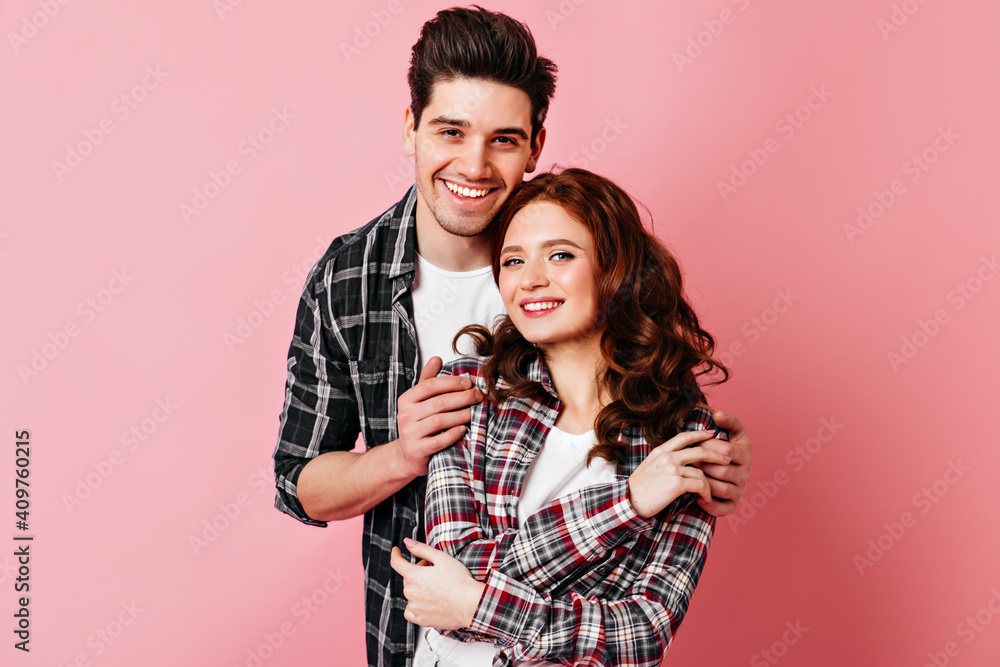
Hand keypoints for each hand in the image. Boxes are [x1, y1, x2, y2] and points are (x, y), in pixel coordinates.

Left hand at [390, 538, 485, 628]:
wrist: (471, 605)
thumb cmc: (459, 582)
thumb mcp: (441, 558)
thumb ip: (421, 549)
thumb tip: (407, 543)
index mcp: (414, 576)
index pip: (396, 562)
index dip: (396, 554)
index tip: (396, 551)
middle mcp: (410, 592)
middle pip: (408, 577)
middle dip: (418, 571)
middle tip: (435, 570)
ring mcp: (415, 607)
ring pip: (410, 593)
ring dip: (418, 588)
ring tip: (436, 587)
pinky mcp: (420, 620)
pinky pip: (410, 610)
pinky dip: (416, 605)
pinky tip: (428, 601)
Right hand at [393, 357, 482, 477]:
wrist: (406, 455)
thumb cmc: (418, 424)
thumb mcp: (419, 401)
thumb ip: (427, 380)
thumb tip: (437, 358)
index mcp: (406, 399)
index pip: (430, 385)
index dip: (451, 382)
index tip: (469, 382)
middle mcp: (405, 415)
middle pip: (438, 402)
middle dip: (462, 398)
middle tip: (478, 396)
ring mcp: (410, 433)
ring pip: (440, 421)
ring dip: (462, 415)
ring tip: (475, 412)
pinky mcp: (417, 450)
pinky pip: (439, 440)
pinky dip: (453, 434)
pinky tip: (463, 429)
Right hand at [627, 430, 730, 518]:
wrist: (629, 501)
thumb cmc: (639, 489)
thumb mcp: (649, 467)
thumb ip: (664, 460)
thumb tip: (680, 461)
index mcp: (660, 451)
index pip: (684, 437)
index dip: (700, 434)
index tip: (712, 434)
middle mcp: (667, 457)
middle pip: (699, 450)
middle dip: (716, 455)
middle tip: (726, 459)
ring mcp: (672, 469)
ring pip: (701, 472)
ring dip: (709, 484)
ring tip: (709, 493)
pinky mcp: (676, 483)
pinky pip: (700, 485)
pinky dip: (706, 492)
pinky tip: (705, 498)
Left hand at [692, 411, 752, 516]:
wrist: (720, 466)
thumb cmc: (722, 445)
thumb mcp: (728, 430)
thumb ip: (727, 420)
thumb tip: (717, 414)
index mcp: (746, 452)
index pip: (726, 450)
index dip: (707, 447)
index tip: (694, 444)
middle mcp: (746, 472)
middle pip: (721, 471)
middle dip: (701, 465)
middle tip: (687, 461)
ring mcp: (740, 489)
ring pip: (720, 488)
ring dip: (702, 482)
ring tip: (689, 475)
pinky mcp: (733, 504)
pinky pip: (723, 508)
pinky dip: (709, 505)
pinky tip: (697, 496)